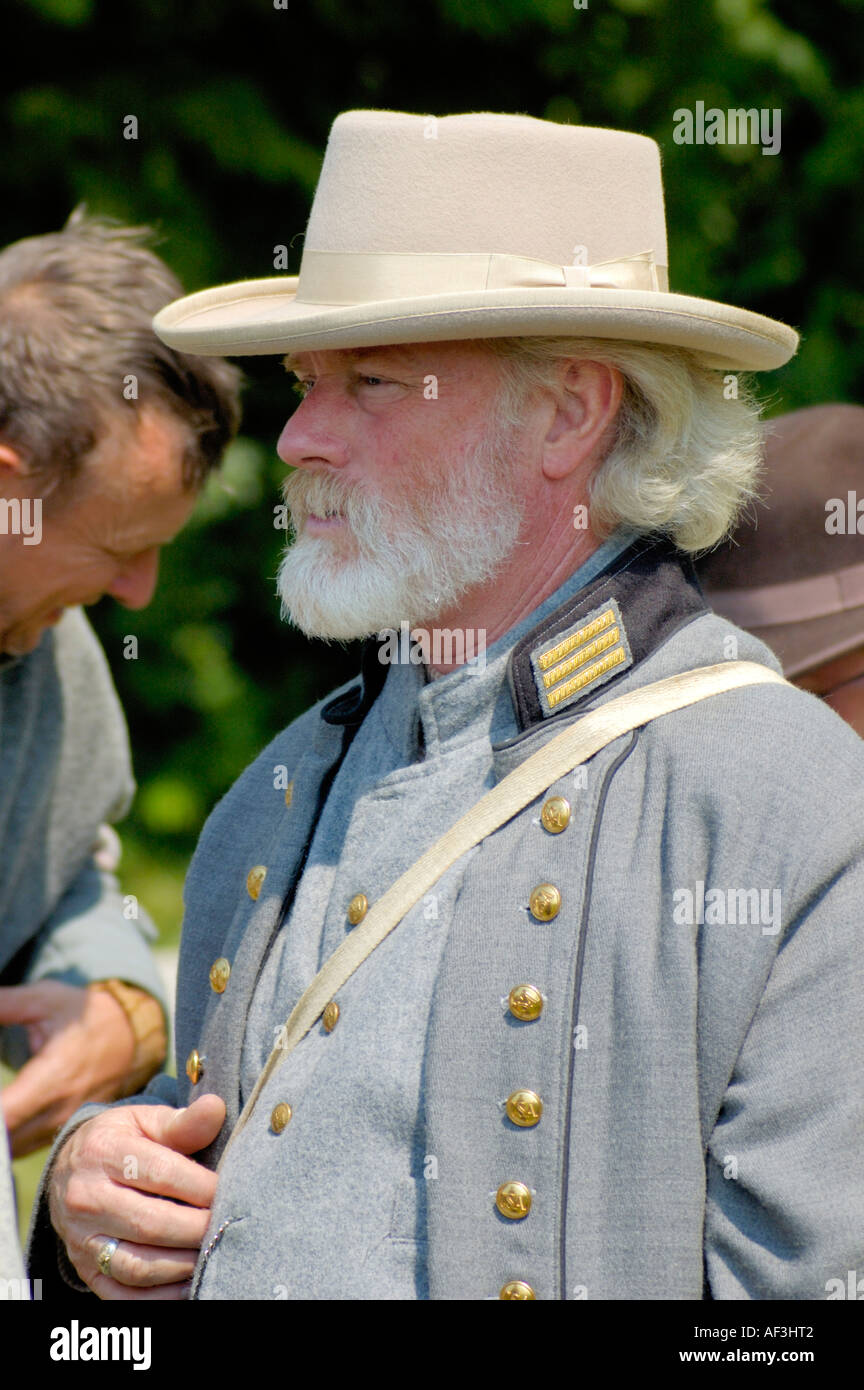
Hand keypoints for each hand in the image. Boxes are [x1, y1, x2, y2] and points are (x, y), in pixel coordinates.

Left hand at [0, 981, 143, 1156]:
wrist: (128, 1038)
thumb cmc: (83, 1016)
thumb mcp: (45, 999)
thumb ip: (7, 1004)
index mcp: (53, 1076)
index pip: (7, 1114)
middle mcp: (59, 1108)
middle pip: (7, 1138)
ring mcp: (63, 1124)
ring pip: (14, 1149)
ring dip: (0, 1137)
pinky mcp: (64, 1131)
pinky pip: (26, 1148)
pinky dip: (8, 1142)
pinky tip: (1, 1122)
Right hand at [49, 1094, 225, 1300]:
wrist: (70, 1170)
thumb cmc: (122, 1141)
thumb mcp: (145, 1121)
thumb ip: (182, 1122)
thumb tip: (216, 1108)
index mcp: (103, 1152)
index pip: (161, 1173)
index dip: (201, 1186)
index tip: (229, 1191)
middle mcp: (86, 1198)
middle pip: (151, 1223)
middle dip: (198, 1229)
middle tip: (228, 1226)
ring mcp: (82, 1240)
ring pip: (138, 1265)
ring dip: (183, 1265)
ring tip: (213, 1253)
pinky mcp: (86, 1270)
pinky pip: (123, 1296)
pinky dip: (160, 1299)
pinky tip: (189, 1285)